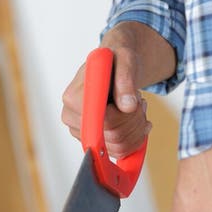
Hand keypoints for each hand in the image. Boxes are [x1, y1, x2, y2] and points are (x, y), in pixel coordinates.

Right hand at [62, 43, 150, 158]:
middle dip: (135, 121)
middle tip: (140, 103)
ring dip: (136, 130)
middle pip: (112, 137)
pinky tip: (135, 121)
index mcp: (74, 97)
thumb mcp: (125, 60)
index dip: (126, 117)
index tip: (136, 102)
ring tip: (138, 109)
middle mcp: (70, 116)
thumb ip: (125, 79)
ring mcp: (79, 130)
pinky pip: (117, 152)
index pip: (104, 122)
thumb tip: (127, 105)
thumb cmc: (116, 60)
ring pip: (117, 148)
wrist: (113, 66)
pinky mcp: (90, 139)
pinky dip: (133, 139)